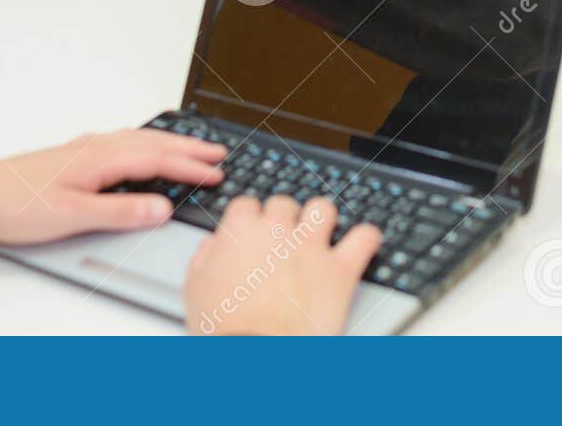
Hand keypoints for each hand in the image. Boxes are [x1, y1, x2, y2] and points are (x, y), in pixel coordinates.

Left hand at [0, 128, 226, 244]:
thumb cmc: (13, 203)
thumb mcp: (72, 216)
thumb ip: (120, 212)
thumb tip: (161, 208)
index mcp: (100, 158)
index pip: (157, 160)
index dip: (190, 167)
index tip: (216, 173)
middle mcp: (94, 147)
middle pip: (152, 143)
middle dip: (187, 147)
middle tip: (218, 152)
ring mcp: (82, 150)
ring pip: (137, 140)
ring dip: (168, 144)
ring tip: (190, 149)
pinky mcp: (71, 157)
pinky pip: (120, 142)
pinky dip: (143, 144)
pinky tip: (139, 150)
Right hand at [183, 195, 381, 334]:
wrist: (254, 358)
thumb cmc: (224, 331)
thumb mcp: (195, 290)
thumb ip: (204, 257)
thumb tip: (213, 245)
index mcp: (240, 230)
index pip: (248, 204)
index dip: (251, 220)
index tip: (254, 234)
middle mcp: (277, 229)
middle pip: (285, 203)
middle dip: (285, 219)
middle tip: (284, 243)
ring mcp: (311, 246)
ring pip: (323, 208)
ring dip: (322, 220)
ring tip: (321, 236)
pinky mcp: (340, 268)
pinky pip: (365, 237)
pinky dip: (367, 238)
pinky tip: (363, 244)